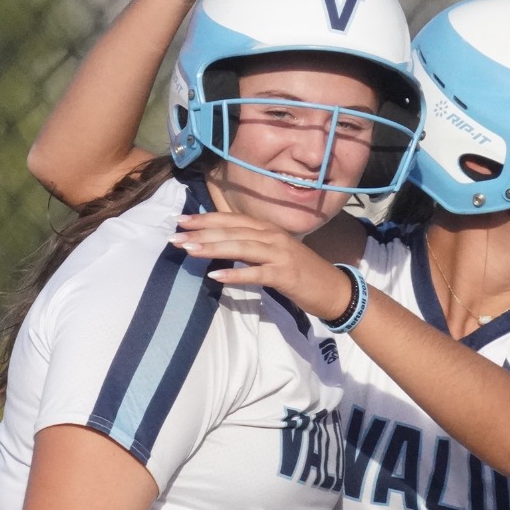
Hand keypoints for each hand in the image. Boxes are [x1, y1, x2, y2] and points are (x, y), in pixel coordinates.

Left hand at [173, 211, 355, 319]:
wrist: (334, 290)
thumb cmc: (302, 273)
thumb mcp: (275, 254)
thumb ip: (251, 248)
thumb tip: (222, 245)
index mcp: (269, 229)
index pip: (233, 220)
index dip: (206, 219)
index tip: (181, 221)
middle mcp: (273, 236)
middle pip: (232, 231)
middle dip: (202, 232)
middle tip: (175, 236)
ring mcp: (280, 255)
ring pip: (240, 247)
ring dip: (212, 248)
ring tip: (188, 250)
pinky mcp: (284, 275)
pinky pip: (255, 273)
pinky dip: (234, 274)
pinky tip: (214, 276)